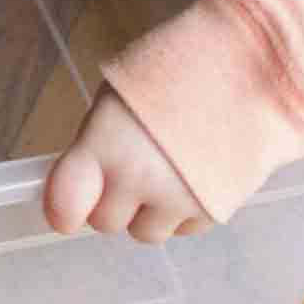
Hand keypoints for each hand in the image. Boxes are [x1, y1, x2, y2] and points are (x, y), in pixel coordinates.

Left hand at [44, 85, 213, 243]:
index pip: (65, 205)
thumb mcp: (114, 101)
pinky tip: (191, 177)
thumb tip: (79, 189)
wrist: (239, 69)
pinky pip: (184, 231)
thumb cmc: (169, 75)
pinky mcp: (215, 210)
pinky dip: (182, 213)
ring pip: (146, 233)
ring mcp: (178, 199)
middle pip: (105, 222)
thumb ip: (93, 149)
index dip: (63, 212)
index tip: (66, 211)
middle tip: (126, 172)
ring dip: (148, 213)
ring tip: (163, 173)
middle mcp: (138, 179)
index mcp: (103, 144)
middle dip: (111, 203)